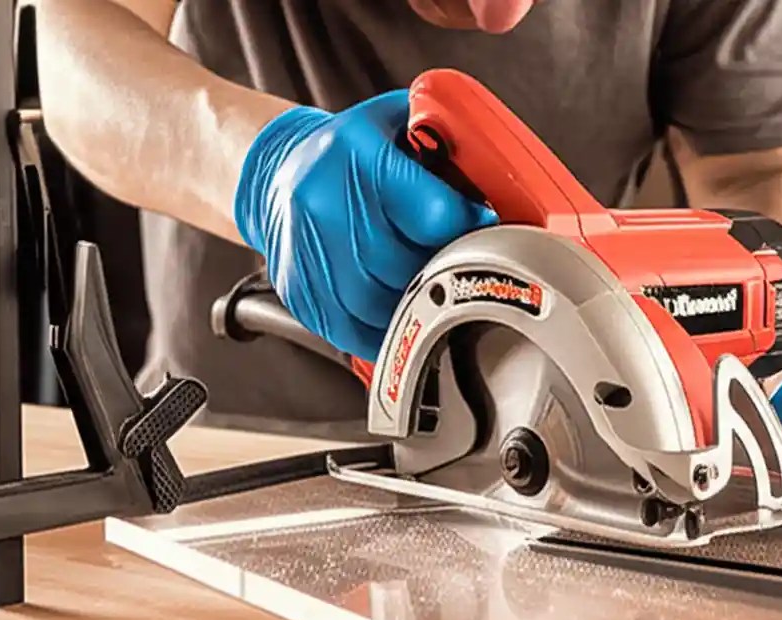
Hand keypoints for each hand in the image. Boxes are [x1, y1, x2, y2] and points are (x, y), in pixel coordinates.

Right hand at [233, 90, 497, 359]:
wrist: (278, 171)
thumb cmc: (348, 150)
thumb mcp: (397, 123)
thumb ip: (445, 144)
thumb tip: (504, 184)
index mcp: (358, 154)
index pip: (434, 214)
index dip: (471, 230)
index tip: (488, 235)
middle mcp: (325, 203)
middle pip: (409, 268)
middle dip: (446, 273)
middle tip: (464, 267)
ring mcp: (307, 252)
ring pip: (381, 306)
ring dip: (419, 309)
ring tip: (436, 292)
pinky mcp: (299, 291)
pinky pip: (352, 331)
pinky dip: (386, 334)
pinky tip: (403, 317)